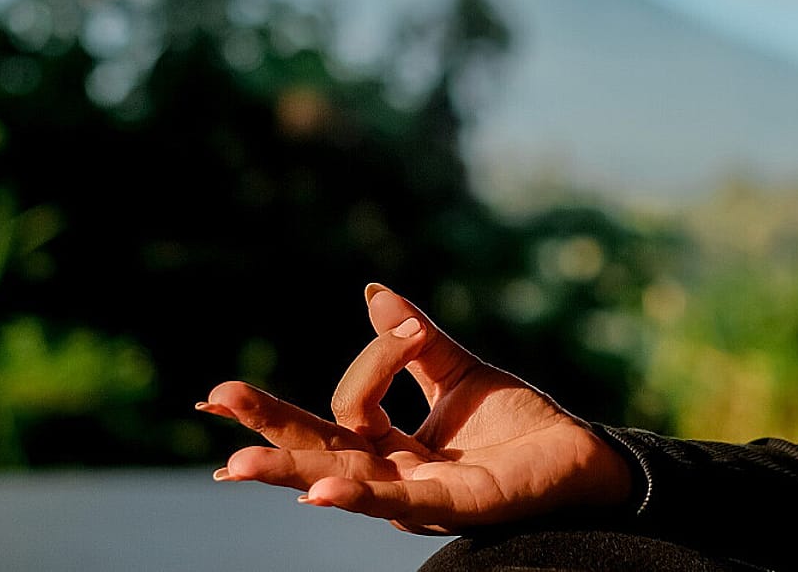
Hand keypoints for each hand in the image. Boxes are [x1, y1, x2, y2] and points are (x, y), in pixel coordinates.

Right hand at [197, 284, 632, 533]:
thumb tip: (371, 292)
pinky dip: (354, 497)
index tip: (410, 326)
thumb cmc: (519, 423)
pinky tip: (317, 491)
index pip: (353, 403)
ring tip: (237, 463)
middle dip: (268, 425)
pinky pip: (396, 502)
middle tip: (215, 397)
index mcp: (391, 446)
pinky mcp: (453, 505)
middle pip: (320, 449)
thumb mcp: (456, 373)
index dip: (374, 357)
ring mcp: (419, 497)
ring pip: (342, 481)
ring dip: (289, 470)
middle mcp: (394, 475)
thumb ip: (412, 342)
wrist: (582, 452)